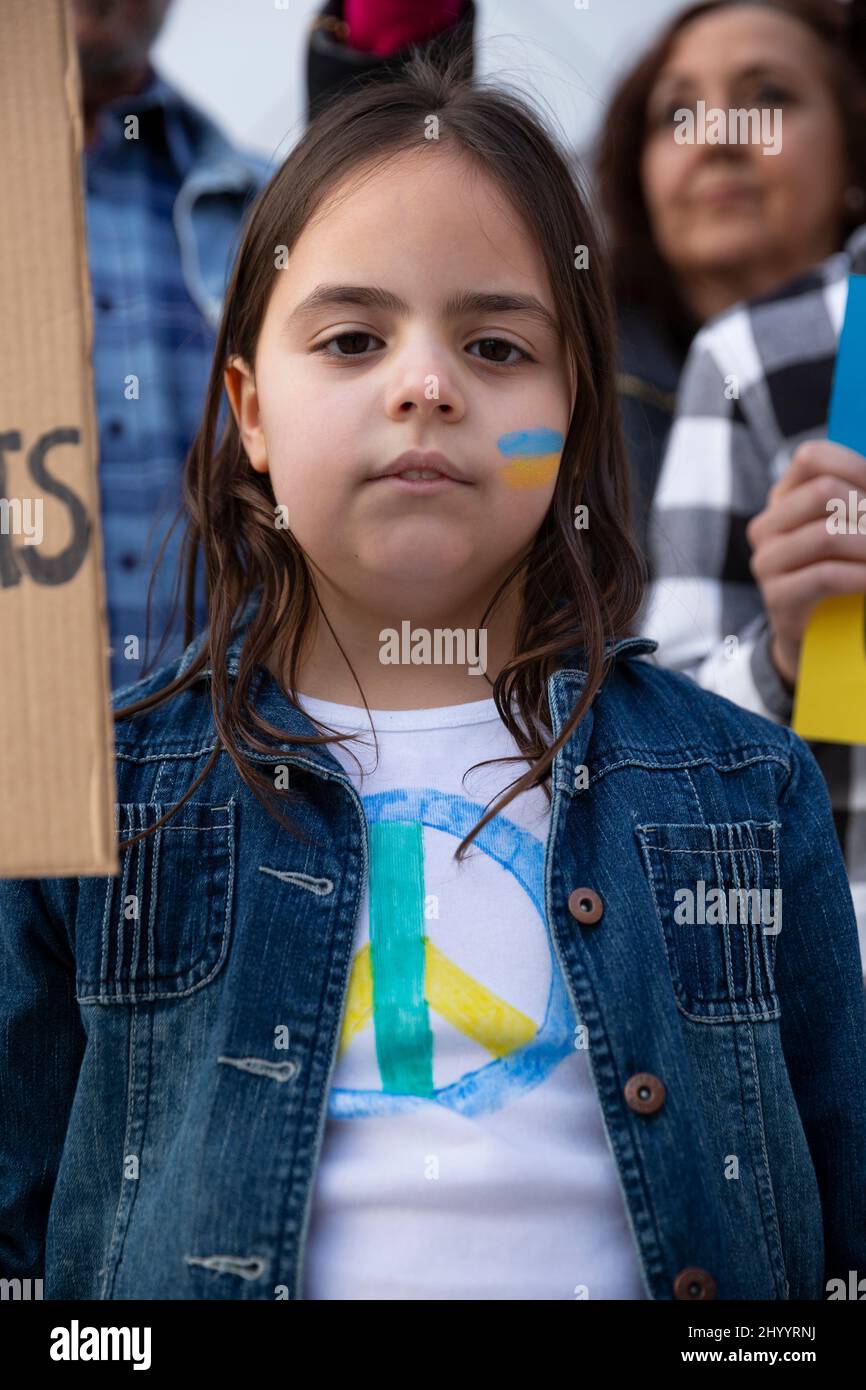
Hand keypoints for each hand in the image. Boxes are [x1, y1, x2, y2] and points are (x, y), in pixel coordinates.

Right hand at [745, 440, 865, 688]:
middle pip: (823, 492)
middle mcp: (767, 526)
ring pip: (827, 534)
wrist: (817, 634)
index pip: (812, 457)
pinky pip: (826, 576)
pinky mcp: (776, 597)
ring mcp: (766, 562)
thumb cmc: (843, 570)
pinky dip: (861, 576)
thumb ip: (858, 502)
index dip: (855, 466)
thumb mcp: (849, 528)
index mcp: (783, 499)